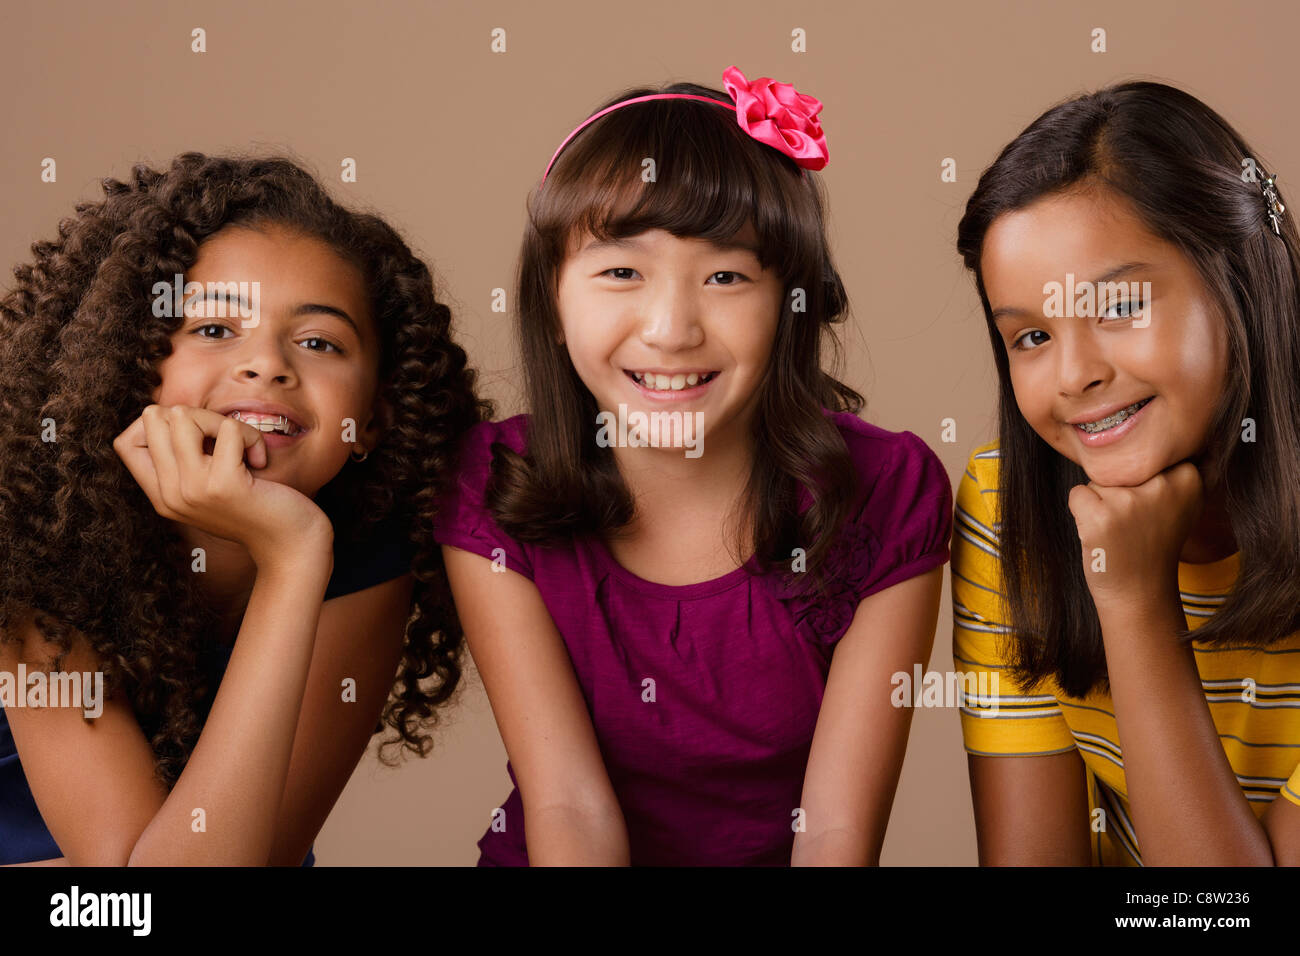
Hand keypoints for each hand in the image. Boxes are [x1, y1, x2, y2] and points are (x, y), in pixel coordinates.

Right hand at [113, 404, 331, 565]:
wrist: (289, 544)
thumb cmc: (256, 506)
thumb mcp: (209, 488)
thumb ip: (185, 462)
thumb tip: (175, 412)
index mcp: (162, 496)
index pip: (124, 442)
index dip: (157, 426)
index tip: (196, 439)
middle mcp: (170, 494)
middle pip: (154, 418)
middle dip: (196, 414)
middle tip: (224, 439)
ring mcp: (193, 489)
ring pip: (184, 415)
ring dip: (221, 421)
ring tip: (242, 447)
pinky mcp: (224, 485)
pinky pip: (229, 429)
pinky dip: (251, 436)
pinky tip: (259, 461)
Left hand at [1066, 461, 1202, 617]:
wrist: (1140, 593)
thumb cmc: (1154, 543)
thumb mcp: (1184, 503)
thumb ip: (1179, 470)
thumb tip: (1180, 429)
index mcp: (1188, 479)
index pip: (1147, 451)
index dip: (1143, 479)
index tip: (1154, 509)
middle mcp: (1161, 486)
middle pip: (1122, 463)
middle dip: (1121, 489)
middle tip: (1136, 524)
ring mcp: (1129, 502)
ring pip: (1099, 480)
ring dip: (1102, 502)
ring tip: (1121, 531)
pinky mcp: (1100, 517)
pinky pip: (1078, 494)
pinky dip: (1082, 512)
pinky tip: (1103, 535)